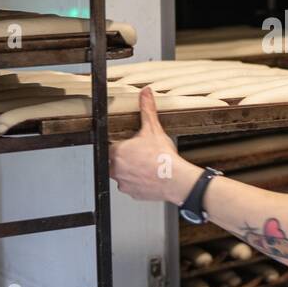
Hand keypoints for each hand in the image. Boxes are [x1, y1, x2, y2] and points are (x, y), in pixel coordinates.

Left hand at [109, 87, 201, 202]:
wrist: (175, 179)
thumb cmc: (163, 157)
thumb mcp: (154, 129)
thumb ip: (147, 109)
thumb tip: (145, 93)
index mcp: (118, 151)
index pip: (112, 147)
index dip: (123, 146)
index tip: (133, 146)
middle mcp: (117, 168)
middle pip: (115, 162)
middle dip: (126, 158)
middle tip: (141, 156)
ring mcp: (124, 182)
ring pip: (122, 175)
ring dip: (131, 171)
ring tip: (147, 166)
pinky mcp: (132, 193)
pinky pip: (131, 187)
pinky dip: (138, 183)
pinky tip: (149, 177)